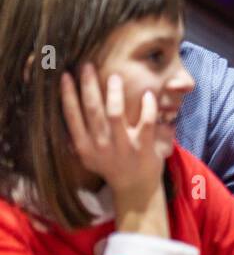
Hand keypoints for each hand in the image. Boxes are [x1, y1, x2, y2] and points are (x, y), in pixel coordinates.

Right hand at [61, 65, 169, 202]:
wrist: (134, 188)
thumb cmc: (110, 166)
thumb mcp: (88, 155)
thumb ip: (79, 135)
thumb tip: (67, 108)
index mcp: (84, 146)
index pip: (71, 116)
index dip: (67, 95)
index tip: (65, 76)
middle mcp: (100, 145)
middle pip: (91, 110)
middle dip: (87, 86)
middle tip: (87, 66)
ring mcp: (123, 146)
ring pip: (114, 114)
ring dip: (114, 93)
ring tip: (115, 77)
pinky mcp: (143, 147)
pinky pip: (146, 122)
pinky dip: (147, 107)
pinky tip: (147, 94)